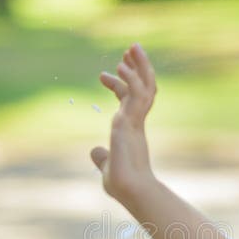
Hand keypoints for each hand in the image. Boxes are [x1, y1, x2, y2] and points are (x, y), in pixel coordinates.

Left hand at [90, 43, 157, 204]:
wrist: (130, 191)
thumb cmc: (122, 183)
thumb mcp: (107, 166)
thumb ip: (102, 157)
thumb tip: (94, 151)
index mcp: (132, 130)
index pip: (129, 101)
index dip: (120, 85)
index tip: (104, 74)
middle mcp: (136, 123)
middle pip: (143, 88)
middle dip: (138, 68)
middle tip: (131, 48)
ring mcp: (135, 121)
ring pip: (144, 87)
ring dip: (139, 66)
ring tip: (132, 48)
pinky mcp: (132, 122)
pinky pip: (137, 96)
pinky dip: (132, 80)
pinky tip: (122, 67)